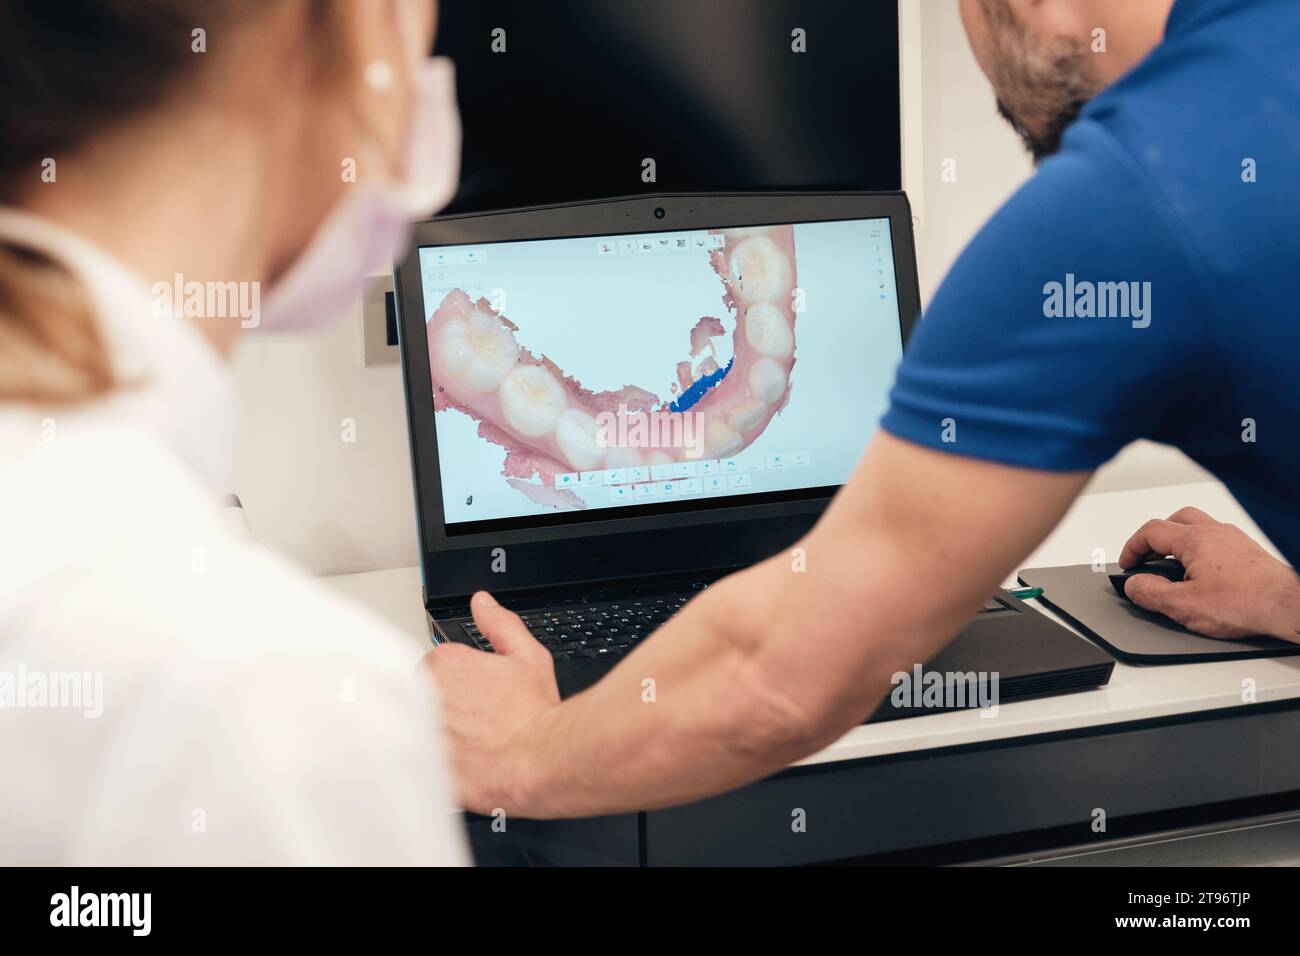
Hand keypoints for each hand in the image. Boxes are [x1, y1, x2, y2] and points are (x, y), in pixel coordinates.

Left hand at [420, 591, 560, 814]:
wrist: (538, 760)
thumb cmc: (533, 713)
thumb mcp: (528, 656)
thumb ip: (500, 625)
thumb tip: (482, 603)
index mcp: (445, 663)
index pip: (437, 667)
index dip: (460, 683)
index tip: (476, 696)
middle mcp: (425, 693)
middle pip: (422, 696)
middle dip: (444, 706)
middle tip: (475, 722)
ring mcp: (420, 729)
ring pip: (418, 728)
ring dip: (438, 734)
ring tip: (470, 746)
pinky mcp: (420, 763)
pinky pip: (418, 761)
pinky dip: (433, 763)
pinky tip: (460, 765)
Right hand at [1119, 506, 1299, 641]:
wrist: (1288, 606)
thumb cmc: (1247, 603)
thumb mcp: (1184, 606)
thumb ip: (1151, 594)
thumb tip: (1134, 586)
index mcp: (1194, 540)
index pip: (1150, 532)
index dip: (1132, 547)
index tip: (1127, 564)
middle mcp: (1215, 532)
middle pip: (1174, 520)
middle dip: (1155, 537)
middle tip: (1147, 557)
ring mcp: (1234, 539)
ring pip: (1198, 526)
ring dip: (1179, 540)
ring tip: (1173, 563)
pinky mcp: (1249, 550)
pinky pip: (1217, 538)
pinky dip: (1201, 548)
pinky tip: (1204, 569)